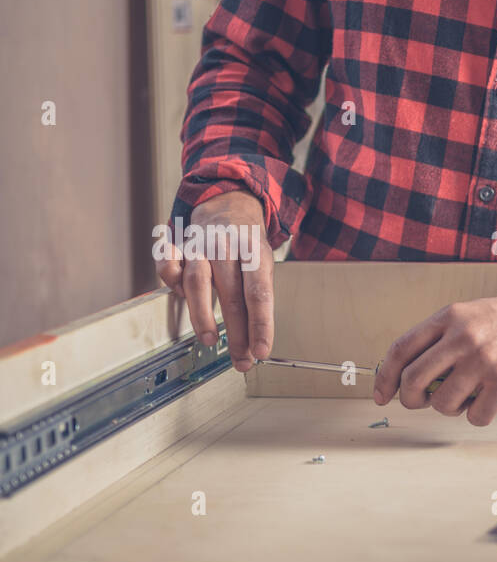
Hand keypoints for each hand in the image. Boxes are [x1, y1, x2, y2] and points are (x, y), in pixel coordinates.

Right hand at [155, 191, 273, 372]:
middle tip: (241, 359)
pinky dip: (170, 280)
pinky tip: (179, 297)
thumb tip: (256, 342)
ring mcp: (200, 245)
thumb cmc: (247, 243)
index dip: (260, 325)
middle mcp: (226, 248)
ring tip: (211, 340)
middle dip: (236, 334)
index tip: (261, 350)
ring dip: (203, 315)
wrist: (230, 202)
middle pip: (232, 295)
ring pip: (198, 281)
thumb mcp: (263, 264)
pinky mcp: (178, 243)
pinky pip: (168, 262)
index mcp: (254, 253)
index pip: (259, 295)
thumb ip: (258, 298)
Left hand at [374, 250, 496, 425]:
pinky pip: (476, 416)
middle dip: (410, 400)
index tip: (382, 395)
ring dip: (449, 408)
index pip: (401, 350)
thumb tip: (412, 374)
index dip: (385, 377)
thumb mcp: (471, 314)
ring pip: (443, 404)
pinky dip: (477, 416)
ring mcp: (484, 360)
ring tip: (466, 397)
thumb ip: (442, 338)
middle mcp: (462, 338)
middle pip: (414, 380)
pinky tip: (488, 402)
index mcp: (448, 318)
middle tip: (419, 403)